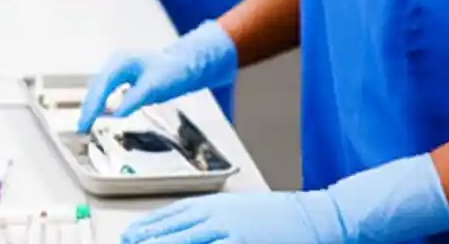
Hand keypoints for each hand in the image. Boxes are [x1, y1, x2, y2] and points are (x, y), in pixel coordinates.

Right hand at [78, 21, 236, 132]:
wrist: (189, 64)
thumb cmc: (174, 72)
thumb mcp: (154, 88)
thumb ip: (133, 100)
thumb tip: (114, 115)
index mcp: (121, 63)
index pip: (100, 87)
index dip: (91, 107)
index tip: (84, 124)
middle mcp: (116, 63)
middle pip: (96, 87)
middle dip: (88, 107)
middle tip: (81, 128)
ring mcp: (120, 68)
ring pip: (100, 88)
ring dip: (93, 105)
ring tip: (86, 123)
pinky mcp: (125, 76)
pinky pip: (107, 90)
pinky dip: (102, 102)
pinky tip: (101, 113)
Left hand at [120, 155, 448, 243]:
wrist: (320, 218)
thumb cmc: (280, 217)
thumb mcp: (238, 210)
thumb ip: (209, 220)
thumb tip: (181, 229)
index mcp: (215, 207)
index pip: (170, 218)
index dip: (146, 229)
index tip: (128, 236)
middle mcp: (219, 221)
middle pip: (172, 235)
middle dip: (147, 243)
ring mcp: (232, 238)